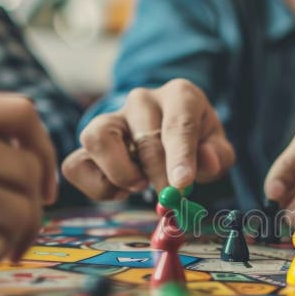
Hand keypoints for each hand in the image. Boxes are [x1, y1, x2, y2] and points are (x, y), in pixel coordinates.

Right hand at [62, 79, 235, 199]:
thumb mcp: (216, 146)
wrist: (171, 132)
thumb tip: (207, 163)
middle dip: (157, 175)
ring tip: (140, 184)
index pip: (179, 124)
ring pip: (97, 139)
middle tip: (169, 199)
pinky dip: (99, 187)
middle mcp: (142, 100)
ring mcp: (110, 117)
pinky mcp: (88, 142)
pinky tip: (122, 189)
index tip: (182, 185)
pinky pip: (77, 166)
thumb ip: (217, 156)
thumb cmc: (197, 141)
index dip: (180, 156)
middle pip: (144, 138)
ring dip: (121, 174)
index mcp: (180, 96)